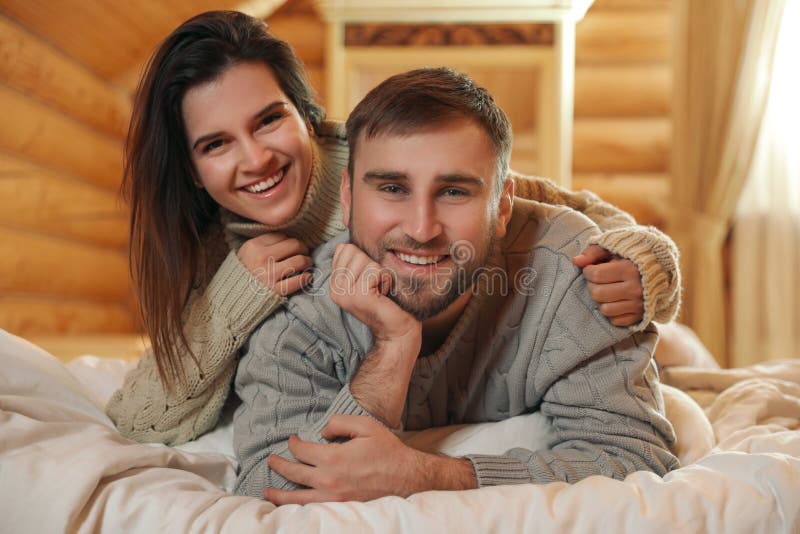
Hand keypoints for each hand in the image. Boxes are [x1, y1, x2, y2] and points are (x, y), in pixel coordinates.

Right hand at [238, 233, 311, 296]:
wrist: (230, 301)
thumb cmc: (240, 276)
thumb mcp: (245, 255)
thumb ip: (262, 246)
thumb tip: (286, 240)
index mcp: (253, 246)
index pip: (281, 235)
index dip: (289, 240)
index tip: (291, 247)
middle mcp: (261, 257)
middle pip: (294, 244)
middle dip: (302, 248)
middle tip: (304, 253)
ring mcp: (268, 274)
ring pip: (299, 260)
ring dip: (307, 261)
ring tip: (307, 263)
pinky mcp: (275, 290)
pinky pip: (299, 280)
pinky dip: (306, 277)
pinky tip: (307, 277)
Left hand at [264, 415, 475, 504]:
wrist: (406, 478)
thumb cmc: (387, 451)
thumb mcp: (365, 426)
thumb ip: (339, 423)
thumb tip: (323, 432)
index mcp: (333, 457)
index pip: (301, 451)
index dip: (293, 444)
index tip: (293, 440)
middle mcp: (328, 480)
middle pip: (294, 474)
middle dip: (279, 466)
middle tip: (271, 461)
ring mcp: (332, 498)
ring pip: (297, 498)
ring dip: (279, 493)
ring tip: (267, 491)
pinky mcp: (339, 508)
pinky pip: (311, 509)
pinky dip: (296, 508)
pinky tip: (290, 506)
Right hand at [330, 243, 419, 343]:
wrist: (398, 331)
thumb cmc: (389, 300)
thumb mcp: (368, 276)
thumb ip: (358, 260)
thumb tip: (351, 230)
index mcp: (335, 282)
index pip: (345, 248)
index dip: (365, 259)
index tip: (371, 280)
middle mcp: (335, 288)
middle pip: (354, 251)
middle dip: (373, 265)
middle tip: (378, 286)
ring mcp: (345, 293)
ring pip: (365, 259)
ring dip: (381, 273)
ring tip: (382, 291)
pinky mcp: (359, 296)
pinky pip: (375, 270)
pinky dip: (387, 279)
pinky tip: (386, 294)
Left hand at [572, 245, 643, 326]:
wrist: (662, 271)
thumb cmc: (632, 257)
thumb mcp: (614, 248)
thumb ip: (594, 252)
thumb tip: (575, 261)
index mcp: (630, 269)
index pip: (595, 274)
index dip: (588, 271)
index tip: (592, 268)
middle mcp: (636, 288)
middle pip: (597, 293)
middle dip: (592, 285)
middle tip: (597, 280)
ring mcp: (639, 304)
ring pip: (605, 309)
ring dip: (601, 300)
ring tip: (607, 290)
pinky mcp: (641, 316)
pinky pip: (616, 320)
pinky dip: (612, 312)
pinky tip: (616, 300)